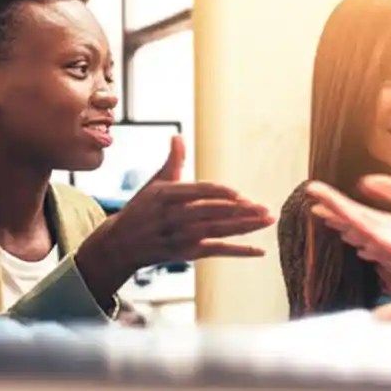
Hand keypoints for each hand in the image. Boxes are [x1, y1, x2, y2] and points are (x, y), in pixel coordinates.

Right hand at [76, 135, 273, 299]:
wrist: (122, 243)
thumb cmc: (142, 209)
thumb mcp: (154, 184)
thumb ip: (173, 161)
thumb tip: (178, 136)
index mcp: (167, 195)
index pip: (197, 193)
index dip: (219, 194)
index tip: (240, 194)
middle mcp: (174, 217)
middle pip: (212, 214)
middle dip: (240, 212)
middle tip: (265, 209)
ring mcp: (182, 237)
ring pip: (218, 232)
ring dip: (245, 227)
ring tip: (268, 220)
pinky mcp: (188, 254)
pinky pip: (217, 252)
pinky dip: (239, 252)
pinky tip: (260, 251)